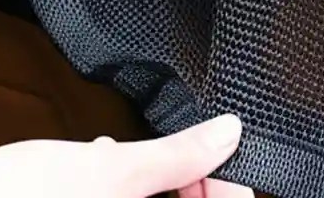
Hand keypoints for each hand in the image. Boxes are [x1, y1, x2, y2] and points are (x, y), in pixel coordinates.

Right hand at [0, 114, 253, 197]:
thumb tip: (230, 132)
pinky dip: (115, 195)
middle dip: (181, 188)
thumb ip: (177, 156)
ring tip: (117, 161)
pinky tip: (92, 169)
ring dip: (146, 189)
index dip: (221, 190)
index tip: (206, 166)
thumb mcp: (111, 169)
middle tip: (164, 164)